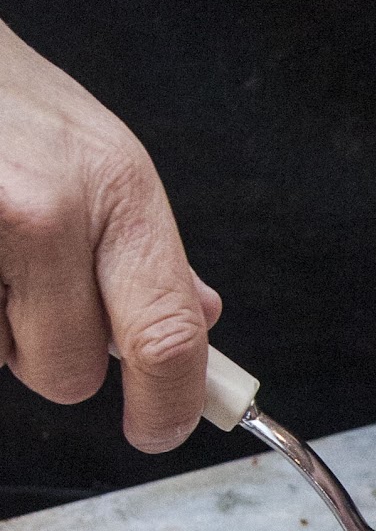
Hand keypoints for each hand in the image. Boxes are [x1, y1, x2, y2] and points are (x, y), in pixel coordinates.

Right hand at [0, 20, 218, 449]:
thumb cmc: (6, 102)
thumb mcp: (100, 158)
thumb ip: (146, 251)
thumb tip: (200, 317)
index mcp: (118, 191)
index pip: (168, 338)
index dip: (168, 405)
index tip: (160, 427)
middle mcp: (50, 211)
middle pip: (70, 373)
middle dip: (52, 355)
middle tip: (30, 294)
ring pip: (0, 358)